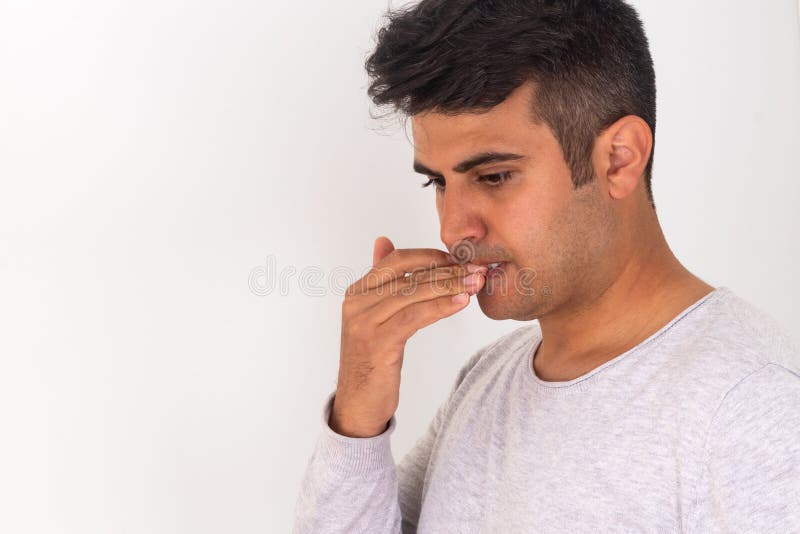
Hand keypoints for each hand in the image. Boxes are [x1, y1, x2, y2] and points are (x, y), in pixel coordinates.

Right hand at [329, 236, 485, 436]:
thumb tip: (384, 240)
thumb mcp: (374, 315)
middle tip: (476, 269)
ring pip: (413, 294)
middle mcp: (356, 302)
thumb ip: (381, 281)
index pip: (396, 260)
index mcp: (357, 291)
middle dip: (446, 271)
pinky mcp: (377, 343)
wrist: (358, 404)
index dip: (429, 256)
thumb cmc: (372, 360)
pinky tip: (461, 303)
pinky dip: (440, 307)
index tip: (459, 259)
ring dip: (449, 286)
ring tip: (475, 284)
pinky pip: (414, 317)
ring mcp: (364, 322)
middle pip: (408, 275)